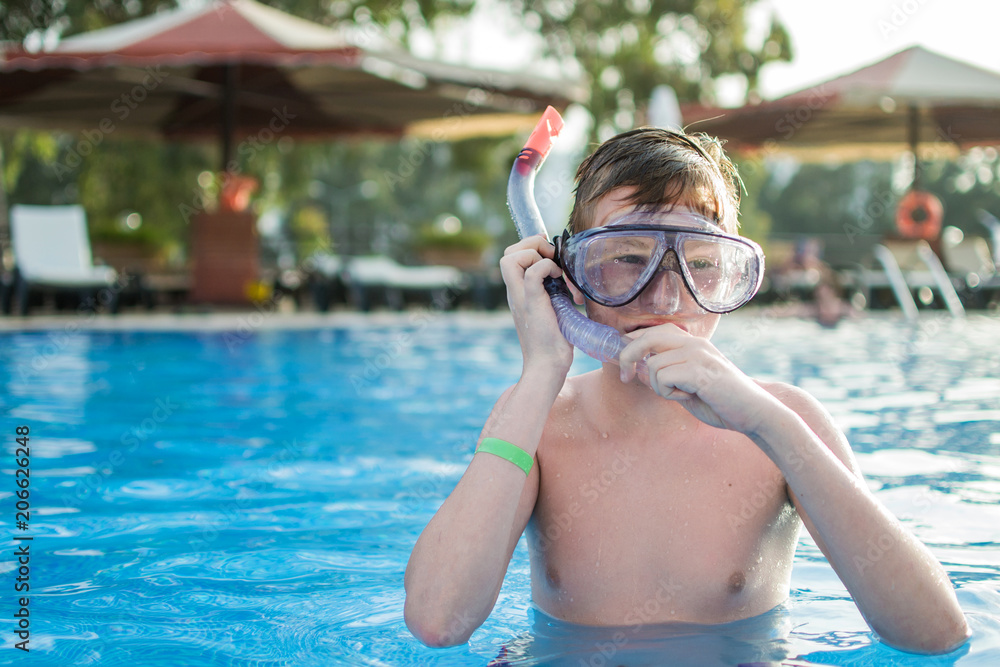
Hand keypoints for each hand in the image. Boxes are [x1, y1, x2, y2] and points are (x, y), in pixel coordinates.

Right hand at [499, 235, 573, 378]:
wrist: (547, 366)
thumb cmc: (554, 341)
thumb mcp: (553, 308)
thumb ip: (553, 292)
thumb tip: (568, 277)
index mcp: (518, 292)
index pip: (511, 257)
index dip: (529, 247)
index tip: (551, 255)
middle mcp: (515, 292)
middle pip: (507, 253)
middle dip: (531, 244)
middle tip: (551, 257)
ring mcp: (521, 297)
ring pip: (511, 258)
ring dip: (536, 254)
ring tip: (555, 269)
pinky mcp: (532, 303)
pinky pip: (533, 272)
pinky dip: (548, 268)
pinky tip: (560, 281)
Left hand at [618, 324, 775, 433]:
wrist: (754, 413)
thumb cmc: (721, 401)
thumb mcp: (689, 384)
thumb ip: (668, 374)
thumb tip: (639, 369)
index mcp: (692, 343)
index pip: (654, 331)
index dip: (633, 343)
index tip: (623, 362)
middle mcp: (694, 343)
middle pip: (647, 337)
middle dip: (628, 356)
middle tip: (625, 377)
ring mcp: (698, 354)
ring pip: (654, 364)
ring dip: (659, 387)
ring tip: (680, 395)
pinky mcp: (700, 370)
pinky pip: (664, 378)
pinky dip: (669, 393)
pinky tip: (688, 397)